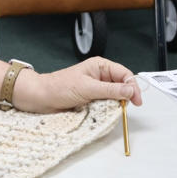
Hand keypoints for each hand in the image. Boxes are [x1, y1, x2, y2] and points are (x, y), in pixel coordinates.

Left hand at [14, 56, 141, 112]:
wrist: (40, 98)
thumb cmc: (58, 87)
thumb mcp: (87, 88)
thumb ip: (111, 90)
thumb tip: (130, 90)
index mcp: (99, 66)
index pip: (124, 74)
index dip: (133, 87)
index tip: (136, 101)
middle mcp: (99, 76)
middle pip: (122, 86)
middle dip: (124, 96)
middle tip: (124, 107)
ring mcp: (95, 88)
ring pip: (115, 97)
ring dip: (114, 104)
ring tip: (109, 108)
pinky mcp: (91, 99)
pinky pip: (105, 104)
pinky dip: (106, 109)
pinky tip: (102, 111)